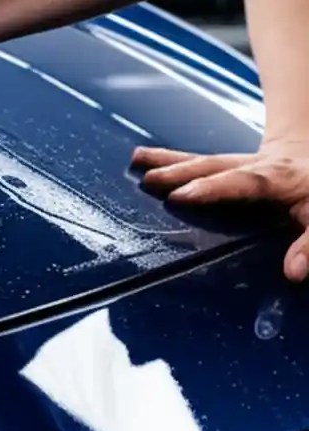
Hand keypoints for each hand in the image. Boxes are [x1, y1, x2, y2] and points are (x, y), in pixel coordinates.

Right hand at [133, 139, 308, 281]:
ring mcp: (239, 162)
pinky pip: (197, 160)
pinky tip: (141, 158)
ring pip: (201, 161)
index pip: (242, 182)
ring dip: (168, 163)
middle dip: (181, 174)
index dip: (212, 189)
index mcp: (277, 178)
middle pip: (214, 167)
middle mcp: (253, 165)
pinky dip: (168, 159)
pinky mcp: (228, 163)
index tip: (181, 197)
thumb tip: (292, 272)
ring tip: (137, 162)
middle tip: (150, 181)